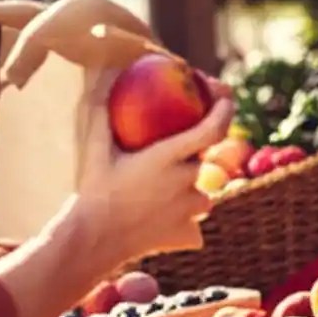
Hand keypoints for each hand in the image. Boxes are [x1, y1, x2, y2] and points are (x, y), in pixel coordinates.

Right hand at [76, 96, 233, 266]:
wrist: (92, 242)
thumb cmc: (93, 192)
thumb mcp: (95, 149)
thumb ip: (102, 112)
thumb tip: (103, 74)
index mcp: (168, 159)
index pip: (213, 128)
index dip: (225, 108)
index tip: (225, 95)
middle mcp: (186, 183)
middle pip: (204, 161)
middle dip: (192, 156)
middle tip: (170, 156)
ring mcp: (191, 212)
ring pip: (201, 193)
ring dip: (187, 190)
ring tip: (156, 194)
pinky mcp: (190, 235)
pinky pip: (194, 221)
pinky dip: (183, 218)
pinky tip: (161, 218)